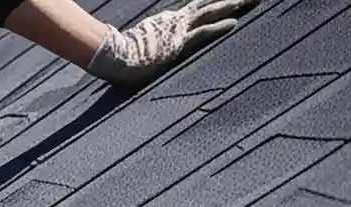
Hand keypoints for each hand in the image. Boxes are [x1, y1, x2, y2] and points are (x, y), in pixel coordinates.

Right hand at [87, 0, 258, 86]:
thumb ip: (148, 44)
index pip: (198, 8)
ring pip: (210, 12)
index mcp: (168, 22)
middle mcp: (176, 21)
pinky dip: (218, 26)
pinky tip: (235, 21)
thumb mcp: (139, 46)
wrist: (114, 57)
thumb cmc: (121, 56)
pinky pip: (202, 32)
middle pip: (210, 5)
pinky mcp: (177, 43)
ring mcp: (177, 30)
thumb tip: (144, 49)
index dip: (216, 2)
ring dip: (232, 5)